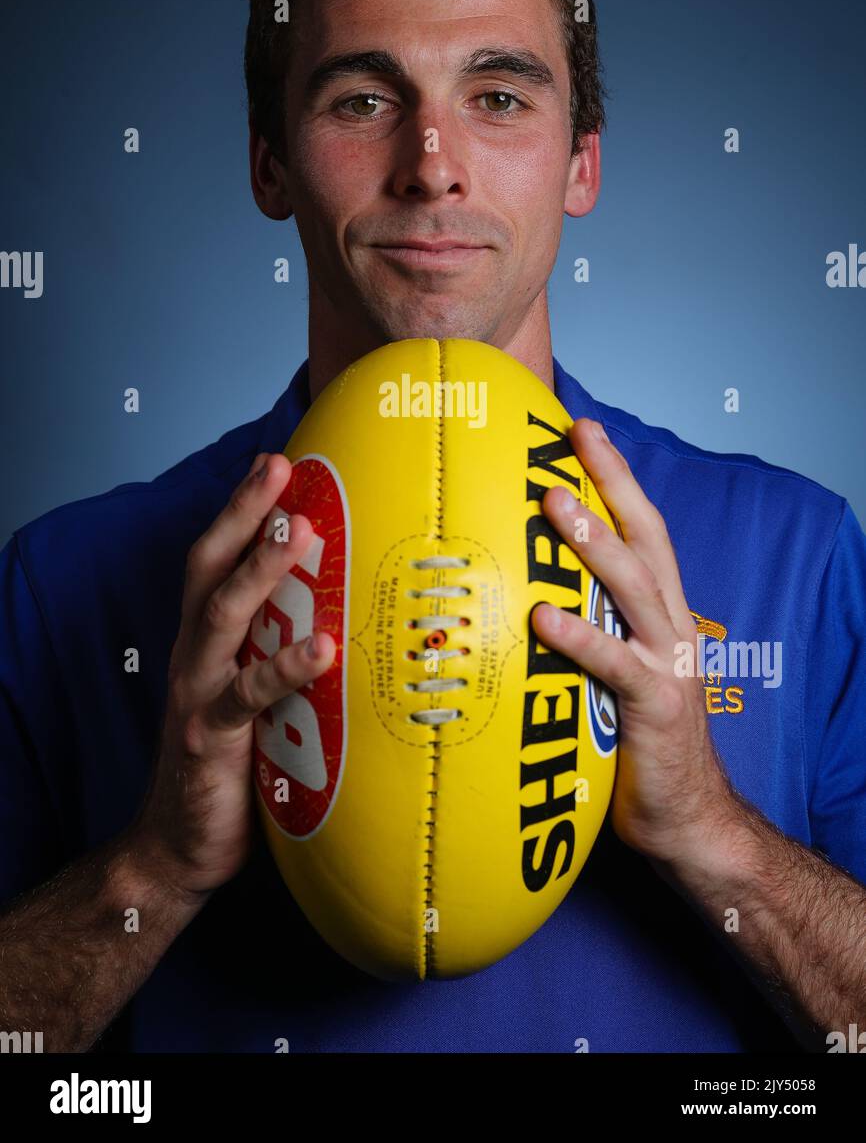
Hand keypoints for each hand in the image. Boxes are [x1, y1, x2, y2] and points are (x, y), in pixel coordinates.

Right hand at [129, 452, 334, 901]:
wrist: (179, 846)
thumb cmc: (233, 766)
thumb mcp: (258, 697)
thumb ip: (282, 654)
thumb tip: (348, 617)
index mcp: (206, 641)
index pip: (216, 560)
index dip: (240, 510)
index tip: (273, 462)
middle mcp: (196, 656)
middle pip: (210, 568)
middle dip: (243, 513)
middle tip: (277, 468)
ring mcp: (199, 694)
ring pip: (223, 616)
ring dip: (260, 569)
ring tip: (299, 531)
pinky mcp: (212, 739)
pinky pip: (248, 696)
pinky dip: (285, 668)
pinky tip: (321, 647)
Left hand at [530, 419, 738, 866]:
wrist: (687, 818)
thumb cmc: (636, 742)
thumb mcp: (610, 672)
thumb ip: (584, 627)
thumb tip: (519, 590)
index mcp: (660, 613)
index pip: (640, 529)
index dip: (615, 478)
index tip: (581, 429)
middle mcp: (669, 626)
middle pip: (645, 538)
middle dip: (612, 483)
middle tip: (575, 438)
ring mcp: (666, 663)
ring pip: (633, 587)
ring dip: (595, 542)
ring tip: (555, 504)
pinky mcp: (654, 707)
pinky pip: (612, 664)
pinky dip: (579, 637)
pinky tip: (542, 617)